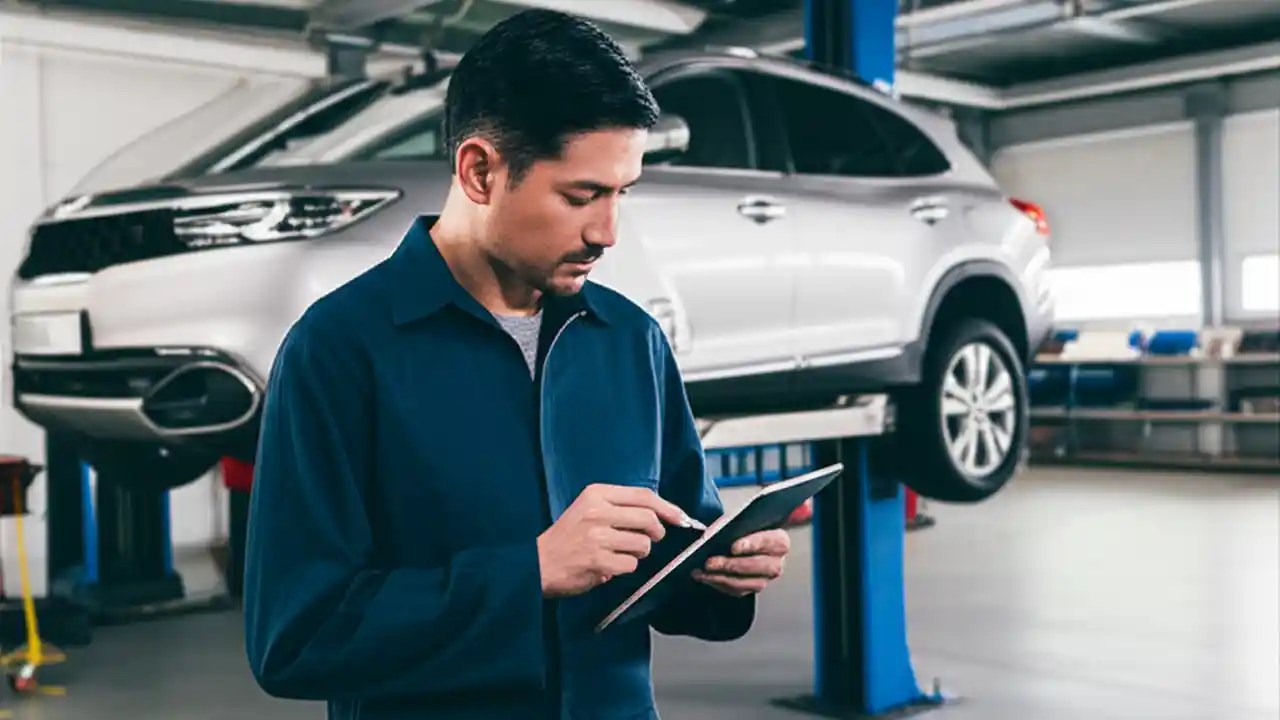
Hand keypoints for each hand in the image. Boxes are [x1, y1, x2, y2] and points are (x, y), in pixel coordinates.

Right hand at [538, 484, 691, 598]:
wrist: (538, 563)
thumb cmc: (567, 537)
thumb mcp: (588, 508)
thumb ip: (619, 507)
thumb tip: (661, 513)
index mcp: (596, 494)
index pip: (643, 496)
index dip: (668, 508)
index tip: (681, 518)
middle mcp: (598, 512)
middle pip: (649, 519)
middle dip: (657, 532)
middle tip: (651, 539)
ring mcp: (598, 537)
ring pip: (643, 544)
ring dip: (638, 553)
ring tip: (619, 553)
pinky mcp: (598, 561)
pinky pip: (631, 565)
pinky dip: (625, 568)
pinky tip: (609, 566)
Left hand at [692, 528, 789, 596]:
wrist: (744, 539)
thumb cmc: (744, 528)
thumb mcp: (739, 521)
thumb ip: (728, 525)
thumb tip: (711, 534)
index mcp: (778, 540)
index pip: (769, 541)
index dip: (752, 544)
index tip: (733, 547)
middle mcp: (776, 561)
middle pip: (759, 566)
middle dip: (732, 565)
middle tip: (710, 562)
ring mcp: (766, 578)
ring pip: (749, 583)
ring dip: (723, 578)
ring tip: (703, 572)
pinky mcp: (752, 588)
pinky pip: (738, 591)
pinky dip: (719, 584)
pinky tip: (704, 576)